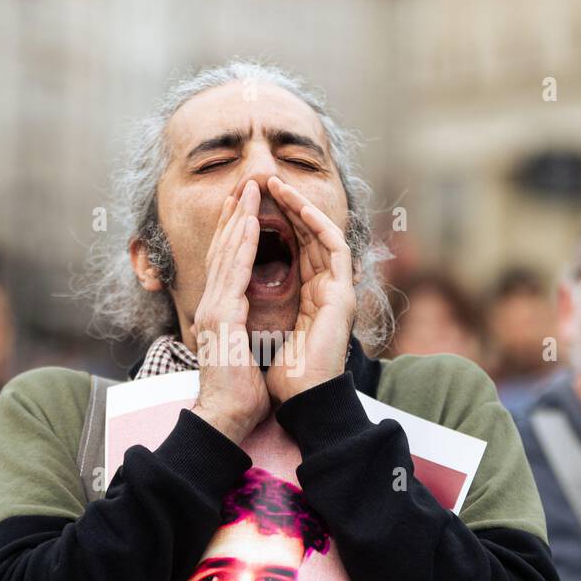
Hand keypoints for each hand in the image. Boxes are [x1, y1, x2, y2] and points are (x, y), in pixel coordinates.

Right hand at [189, 180, 270, 444]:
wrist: (227, 415)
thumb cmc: (239, 391)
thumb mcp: (242, 350)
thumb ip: (243, 329)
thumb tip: (249, 321)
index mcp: (218, 314)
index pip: (227, 266)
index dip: (234, 234)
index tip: (244, 209)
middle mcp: (212, 306)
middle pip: (222, 251)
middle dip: (233, 216)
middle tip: (243, 185)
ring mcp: (214, 309)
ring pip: (227, 253)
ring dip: (239, 219)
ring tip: (249, 190)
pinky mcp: (222, 316)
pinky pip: (235, 272)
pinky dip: (242, 245)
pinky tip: (250, 222)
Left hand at [263, 175, 355, 406]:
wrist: (297, 398)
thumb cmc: (279, 374)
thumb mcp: (262, 328)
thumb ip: (260, 305)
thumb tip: (237, 289)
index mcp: (307, 298)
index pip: (291, 250)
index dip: (272, 225)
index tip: (248, 205)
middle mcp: (324, 290)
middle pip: (306, 237)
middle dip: (285, 207)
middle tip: (263, 182)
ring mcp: (337, 290)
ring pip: (321, 234)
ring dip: (300, 207)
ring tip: (277, 185)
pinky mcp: (343, 294)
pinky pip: (334, 247)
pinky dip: (318, 225)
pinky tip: (300, 208)